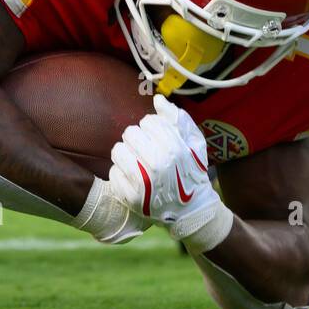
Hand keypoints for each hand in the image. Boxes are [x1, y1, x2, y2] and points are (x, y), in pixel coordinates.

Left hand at [108, 95, 222, 240]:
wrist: (191, 209)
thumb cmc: (193, 171)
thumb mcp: (195, 143)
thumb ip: (178, 118)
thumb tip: (158, 99)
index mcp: (174, 148)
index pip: (148, 122)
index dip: (153, 128)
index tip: (159, 138)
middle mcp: (157, 165)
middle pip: (130, 133)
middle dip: (138, 138)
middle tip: (146, 149)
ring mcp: (142, 183)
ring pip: (118, 150)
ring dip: (127, 153)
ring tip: (138, 161)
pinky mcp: (130, 198)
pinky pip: (113, 173)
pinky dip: (121, 173)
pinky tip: (133, 177)